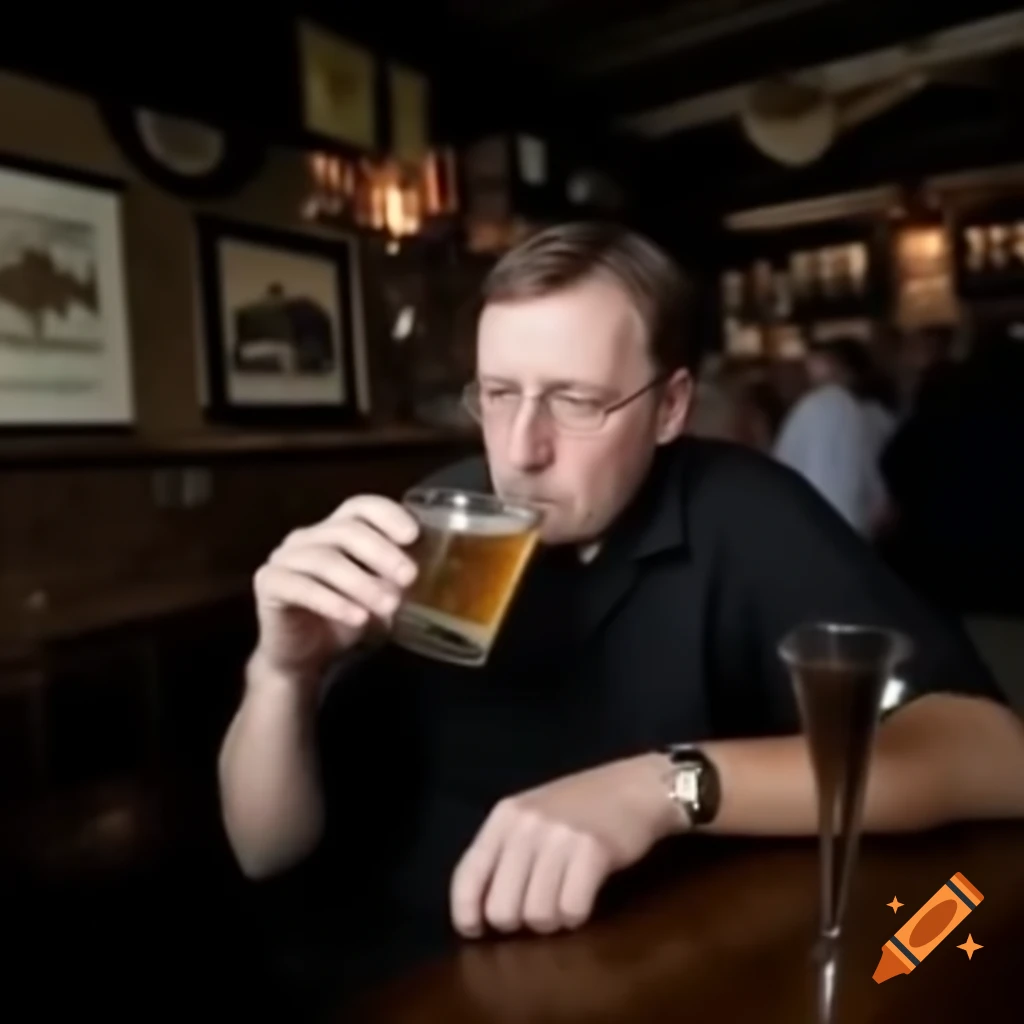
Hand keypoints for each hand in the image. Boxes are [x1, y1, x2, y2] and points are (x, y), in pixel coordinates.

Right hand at [251, 494, 419, 681]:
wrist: (303, 659)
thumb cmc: (346, 619)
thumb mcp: (380, 596)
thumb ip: (398, 578)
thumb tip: (432, 570)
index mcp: (337, 529)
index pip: (361, 506)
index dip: (388, 515)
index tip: (413, 536)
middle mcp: (308, 536)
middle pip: (346, 530)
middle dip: (382, 552)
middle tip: (410, 578)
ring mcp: (284, 557)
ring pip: (324, 560)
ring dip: (362, 583)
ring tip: (390, 606)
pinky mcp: (269, 583)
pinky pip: (301, 587)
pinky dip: (333, 602)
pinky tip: (358, 618)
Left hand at [450, 754, 684, 937]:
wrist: (635, 787)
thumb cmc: (579, 807)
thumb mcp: (530, 817)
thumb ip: (503, 853)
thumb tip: (477, 912)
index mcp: (504, 817)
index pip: (467, 877)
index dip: (466, 914)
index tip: (477, 931)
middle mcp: (526, 825)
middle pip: (501, 909)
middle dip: (519, 921)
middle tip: (538, 907)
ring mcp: (559, 836)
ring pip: (538, 916)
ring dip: (552, 920)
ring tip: (564, 899)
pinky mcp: (593, 851)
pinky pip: (572, 910)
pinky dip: (577, 916)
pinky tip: (583, 899)